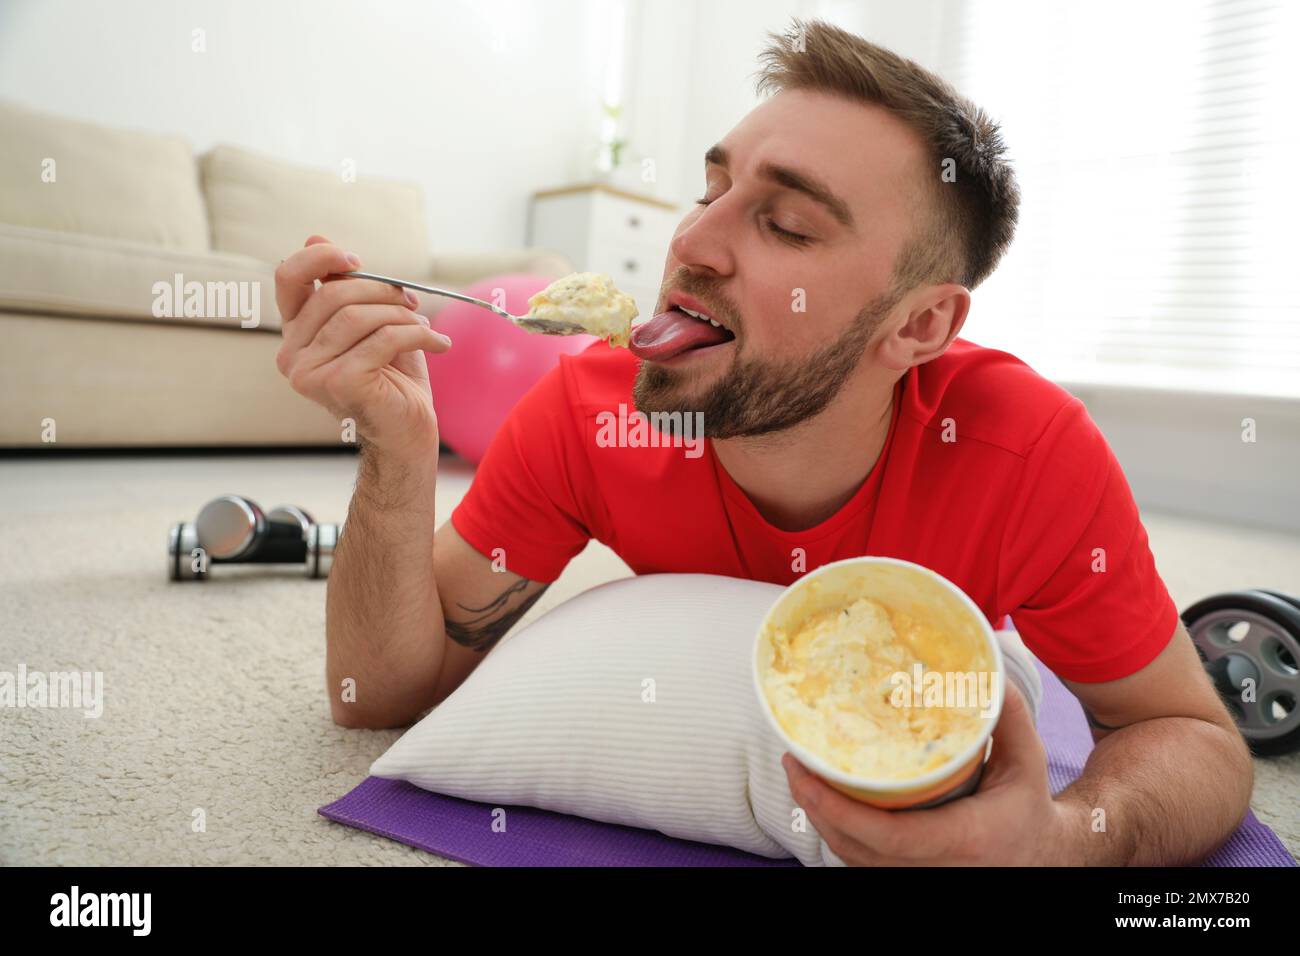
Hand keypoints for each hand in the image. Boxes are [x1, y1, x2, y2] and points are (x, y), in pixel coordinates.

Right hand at [274, 235, 451, 458]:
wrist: (407, 433)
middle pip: (333, 294)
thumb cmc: (391, 378)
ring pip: (358, 315)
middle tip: (412, 301)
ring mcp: (310, 372)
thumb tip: (315, 238)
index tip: (358, 261)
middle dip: (381, 290)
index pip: (287, 278)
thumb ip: (345, 287)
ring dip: (401, 313)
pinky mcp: (340, 383)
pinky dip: (419, 334)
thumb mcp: (370, 323)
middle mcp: (291, 354)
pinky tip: (439, 343)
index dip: (320, 258)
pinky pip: (383, 339)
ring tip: (425, 324)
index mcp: (295, 334)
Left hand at [782, 682, 1072, 864]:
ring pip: (853, 860)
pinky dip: (838, 834)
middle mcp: (940, 868)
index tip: (808, 772)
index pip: (889, 835)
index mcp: (966, 838)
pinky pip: (862, 864)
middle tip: (792, 762)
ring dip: (821, 819)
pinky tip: (823, 800)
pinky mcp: (912, 878)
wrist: (1047, 857)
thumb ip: (1006, 713)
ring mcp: (923, 879)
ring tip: (800, 775)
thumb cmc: (1030, 805)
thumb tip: (984, 663)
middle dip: (815, 807)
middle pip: (857, 848)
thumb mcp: (1028, 759)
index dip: (839, 808)